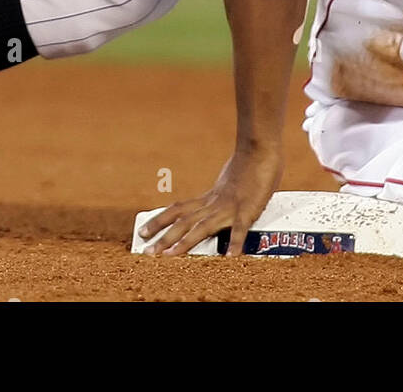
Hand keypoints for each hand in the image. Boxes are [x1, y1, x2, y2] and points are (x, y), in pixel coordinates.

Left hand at [138, 147, 282, 255]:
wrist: (260, 146)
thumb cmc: (250, 162)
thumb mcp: (231, 181)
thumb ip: (224, 194)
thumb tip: (221, 202)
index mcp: (210, 196)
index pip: (177, 209)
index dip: (159, 220)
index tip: (143, 231)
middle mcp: (214, 203)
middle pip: (183, 221)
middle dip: (164, 237)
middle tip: (145, 251)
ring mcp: (230, 206)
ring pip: (202, 227)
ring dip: (184, 242)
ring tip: (169, 256)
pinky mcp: (248, 209)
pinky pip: (240, 228)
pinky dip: (235, 242)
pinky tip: (231, 257)